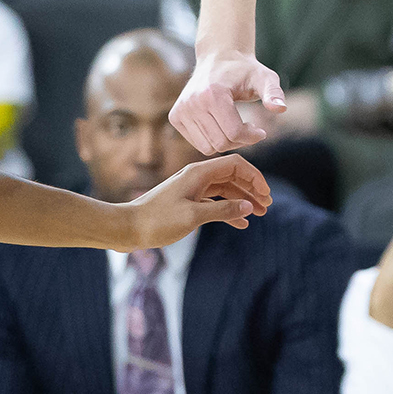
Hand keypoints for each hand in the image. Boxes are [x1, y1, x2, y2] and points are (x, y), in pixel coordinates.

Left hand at [119, 155, 270, 248]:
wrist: (127, 228)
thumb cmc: (157, 221)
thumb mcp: (193, 216)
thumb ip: (223, 210)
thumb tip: (248, 206)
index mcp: (198, 173)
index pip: (235, 165)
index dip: (254, 177)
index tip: (266, 195)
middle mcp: (196, 177)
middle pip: (232, 177)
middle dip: (251, 189)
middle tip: (266, 207)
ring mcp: (191, 189)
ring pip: (225, 190)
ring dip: (242, 200)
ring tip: (258, 214)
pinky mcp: (187, 202)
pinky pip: (214, 202)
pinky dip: (228, 210)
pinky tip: (240, 223)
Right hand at [170, 51, 286, 153]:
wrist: (218, 58)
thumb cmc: (245, 70)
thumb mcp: (265, 78)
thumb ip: (273, 93)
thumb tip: (281, 108)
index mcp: (212, 94)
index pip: (234, 133)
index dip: (252, 136)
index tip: (261, 131)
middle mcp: (192, 102)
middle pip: (221, 143)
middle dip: (240, 141)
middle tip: (250, 130)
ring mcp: (181, 110)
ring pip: (208, 147)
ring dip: (227, 142)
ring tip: (237, 127)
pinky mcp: (176, 116)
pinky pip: (198, 143)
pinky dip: (212, 140)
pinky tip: (222, 126)